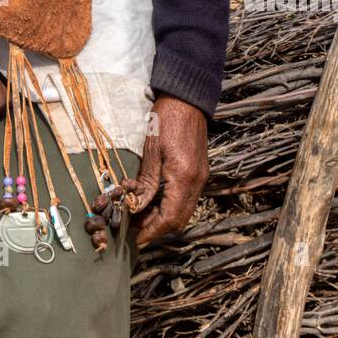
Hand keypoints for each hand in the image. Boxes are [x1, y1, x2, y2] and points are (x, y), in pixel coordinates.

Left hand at [127, 94, 208, 248]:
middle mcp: (197, 181)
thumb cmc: (166, 119)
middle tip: (136, 229)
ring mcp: (201, 177)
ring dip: (166, 218)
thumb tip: (137, 207)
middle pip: (181, 219)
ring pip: (186, 211)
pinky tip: (156, 202)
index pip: (170, 217)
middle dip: (159, 228)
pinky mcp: (200, 171)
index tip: (137, 239)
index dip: (153, 231)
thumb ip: (146, 182)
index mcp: (183, 177)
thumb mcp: (151, 149)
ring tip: (143, 217)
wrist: (188, 98)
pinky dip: (173, 206)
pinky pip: (188, 198)